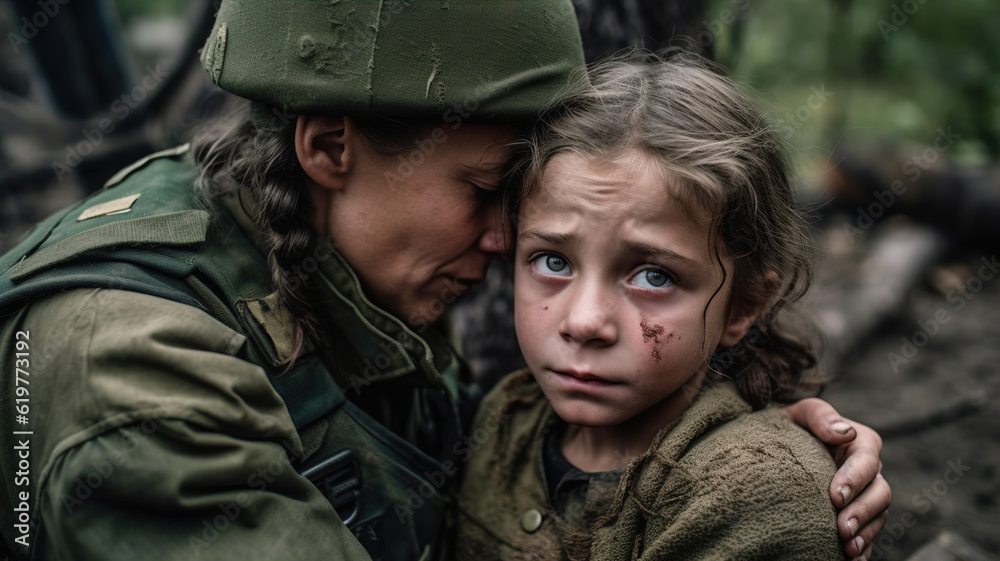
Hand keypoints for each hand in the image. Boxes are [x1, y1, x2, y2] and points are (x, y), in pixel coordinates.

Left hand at [783, 398, 890, 560]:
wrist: (780, 445)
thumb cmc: (792, 426)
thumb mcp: (800, 413)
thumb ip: (820, 416)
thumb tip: (843, 432)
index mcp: (860, 443)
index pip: (867, 461)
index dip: (855, 479)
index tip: (835, 497)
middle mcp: (868, 471)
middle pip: (879, 493)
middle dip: (862, 513)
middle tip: (842, 530)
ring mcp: (865, 495)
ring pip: (878, 516)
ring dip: (865, 533)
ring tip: (847, 548)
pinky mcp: (857, 514)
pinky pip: (868, 534)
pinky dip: (863, 547)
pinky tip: (850, 559)